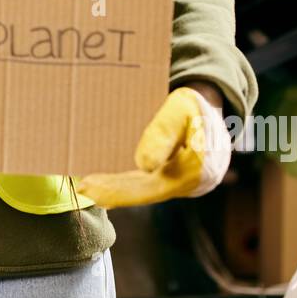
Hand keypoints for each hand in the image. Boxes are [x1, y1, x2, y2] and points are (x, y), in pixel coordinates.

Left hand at [76, 84, 230, 208]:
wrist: (214, 112)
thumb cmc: (194, 105)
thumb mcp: (181, 106)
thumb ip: (163, 132)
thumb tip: (144, 165)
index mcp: (200, 165)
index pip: (155, 185)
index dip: (122, 190)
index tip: (93, 187)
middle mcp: (196, 182)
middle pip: (149, 192)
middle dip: (114, 192)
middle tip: (82, 189)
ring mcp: (190, 186)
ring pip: (149, 192)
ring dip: (118, 191)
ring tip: (87, 188)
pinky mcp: (181, 183)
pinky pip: (152, 187)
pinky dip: (129, 187)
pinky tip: (104, 188)